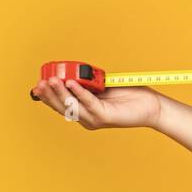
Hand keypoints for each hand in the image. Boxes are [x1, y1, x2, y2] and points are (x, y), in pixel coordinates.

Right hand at [32, 77, 161, 129]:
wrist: (152, 106)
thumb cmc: (130, 96)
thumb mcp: (103, 86)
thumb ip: (89, 82)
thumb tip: (73, 72)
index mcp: (84, 111)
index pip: (61, 105)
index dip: (48, 95)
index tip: (38, 84)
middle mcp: (87, 118)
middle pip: (63, 106)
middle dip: (50, 93)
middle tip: (41, 81)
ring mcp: (95, 119)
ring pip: (73, 105)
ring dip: (61, 91)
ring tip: (52, 80)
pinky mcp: (105, 117)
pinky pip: (89, 103)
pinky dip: (79, 92)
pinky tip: (71, 83)